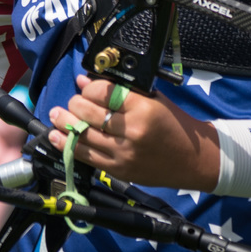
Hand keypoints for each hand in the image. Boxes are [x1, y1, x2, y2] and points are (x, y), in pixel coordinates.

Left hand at [46, 75, 220, 190]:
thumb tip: (83, 80)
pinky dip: (67, 145)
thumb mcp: (152, 99)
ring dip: (63, 122)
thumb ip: (118, 90)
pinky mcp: (119, 171)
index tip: (85, 86)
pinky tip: (56, 136)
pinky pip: (86, 157)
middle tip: (72, 101)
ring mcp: (124, 154)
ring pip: (82, 134)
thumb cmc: (174, 124)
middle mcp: (131, 131)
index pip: (101, 92)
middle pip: (87, 112)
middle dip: (74, 103)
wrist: (195, 160)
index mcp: (142, 108)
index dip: (88, 87)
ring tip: (55, 114)